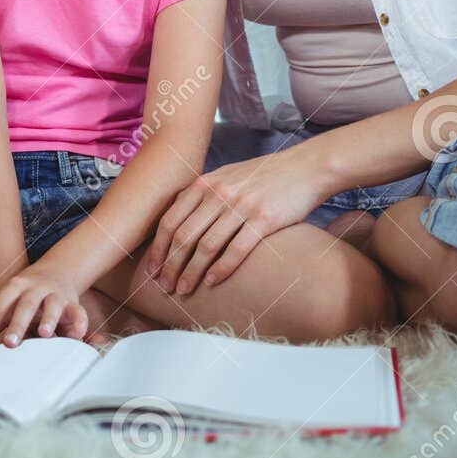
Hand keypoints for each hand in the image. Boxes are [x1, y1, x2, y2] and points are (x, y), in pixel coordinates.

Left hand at [0, 264, 88, 351]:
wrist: (57, 271)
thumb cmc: (25, 296)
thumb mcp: (7, 304)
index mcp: (13, 288)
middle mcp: (34, 289)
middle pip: (24, 306)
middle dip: (17, 325)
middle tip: (9, 343)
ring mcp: (54, 295)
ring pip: (52, 306)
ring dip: (49, 319)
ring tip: (44, 334)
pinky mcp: (73, 303)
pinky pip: (78, 313)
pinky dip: (80, 324)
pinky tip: (76, 337)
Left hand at [143, 143, 333, 294]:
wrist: (305, 167)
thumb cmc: (263, 176)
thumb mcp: (226, 176)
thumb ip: (202, 194)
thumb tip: (178, 218)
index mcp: (205, 184)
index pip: (170, 220)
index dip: (157, 248)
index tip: (151, 269)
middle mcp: (218, 193)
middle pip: (183, 236)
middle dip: (170, 266)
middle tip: (163, 286)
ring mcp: (241, 206)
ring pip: (206, 246)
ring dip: (191, 272)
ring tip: (183, 290)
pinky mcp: (264, 219)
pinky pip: (236, 249)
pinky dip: (220, 269)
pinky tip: (212, 283)